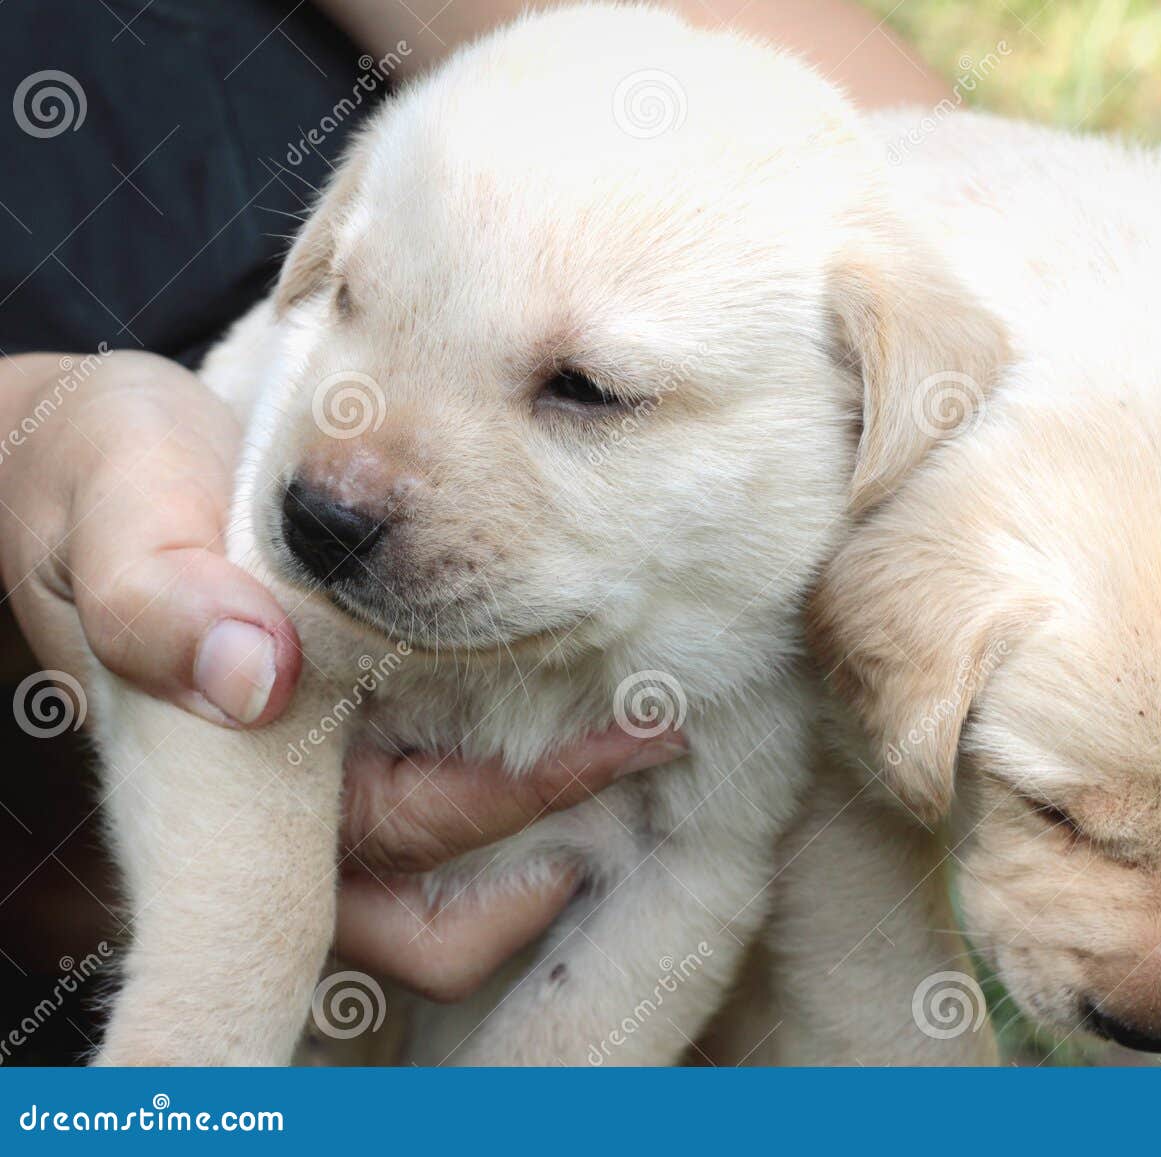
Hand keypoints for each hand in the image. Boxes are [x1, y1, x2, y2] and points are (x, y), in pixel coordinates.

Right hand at [0, 349, 685, 1004]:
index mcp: (239, 781)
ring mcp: (314, 800)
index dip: (513, 835)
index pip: (395, 860)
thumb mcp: (121, 501)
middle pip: (436, 916)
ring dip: (542, 831)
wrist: (94, 473)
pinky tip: (574, 709)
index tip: (633, 740)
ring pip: (444, 891)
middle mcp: (285, 818)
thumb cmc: (109, 482)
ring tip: (635, 732)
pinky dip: (514, 789)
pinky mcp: (342, 754)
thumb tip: (253, 678)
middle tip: (655, 732)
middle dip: (552, 840)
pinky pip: (442, 816)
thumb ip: (158, 586)